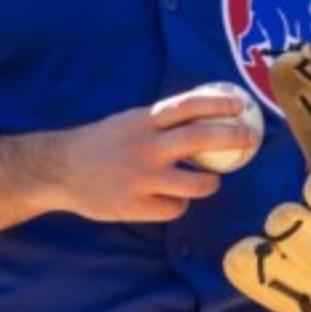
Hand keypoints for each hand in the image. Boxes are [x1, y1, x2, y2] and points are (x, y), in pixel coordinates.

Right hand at [49, 89, 260, 222]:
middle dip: (232, 137)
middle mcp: (144, 147)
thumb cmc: (103, 144)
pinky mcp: (134, 206)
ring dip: (210, 183)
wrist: (60, 170)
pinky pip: (174, 208)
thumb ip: (162, 121)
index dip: (218, 104)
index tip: (241, 105)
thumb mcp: (130, 122)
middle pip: (199, 139)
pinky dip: (178, 204)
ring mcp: (140, 178)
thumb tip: (206, 114)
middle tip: (250, 139)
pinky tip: (170, 200)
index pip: (188, 106)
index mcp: (143, 121)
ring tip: (210, 182)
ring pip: (196, 184)